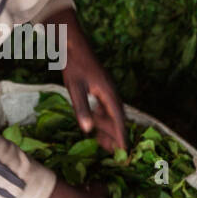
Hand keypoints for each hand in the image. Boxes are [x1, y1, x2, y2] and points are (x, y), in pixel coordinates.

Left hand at [56, 9, 126, 153]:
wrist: (72, 43)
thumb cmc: (73, 64)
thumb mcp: (74, 88)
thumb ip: (81, 108)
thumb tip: (87, 129)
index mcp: (108, 92)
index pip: (119, 119)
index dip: (121, 136)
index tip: (124, 151)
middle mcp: (110, 91)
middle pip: (117, 118)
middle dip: (115, 136)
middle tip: (113, 154)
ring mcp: (105, 89)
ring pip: (111, 113)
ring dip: (108, 128)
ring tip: (103, 144)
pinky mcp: (99, 86)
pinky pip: (104, 106)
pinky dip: (101, 118)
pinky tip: (94, 124)